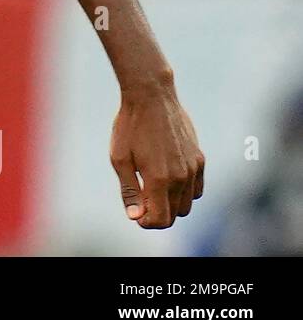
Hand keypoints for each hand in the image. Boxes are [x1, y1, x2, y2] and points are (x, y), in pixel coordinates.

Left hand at [110, 85, 204, 228]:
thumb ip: (129, 190)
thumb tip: (135, 216)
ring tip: (152, 185)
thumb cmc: (129, 127)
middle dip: (158, 213)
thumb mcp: (119, 159)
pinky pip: (197, 188)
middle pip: (175, 214)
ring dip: (171, 202)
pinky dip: (184, 190)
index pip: (161, 220)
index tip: (137, 213)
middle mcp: (181, 176)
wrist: (151, 97)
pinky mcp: (200, 158)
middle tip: (141, 198)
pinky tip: (167, 176)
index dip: (147, 222)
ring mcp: (194, 167)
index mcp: (159, 179)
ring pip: (188, 203)